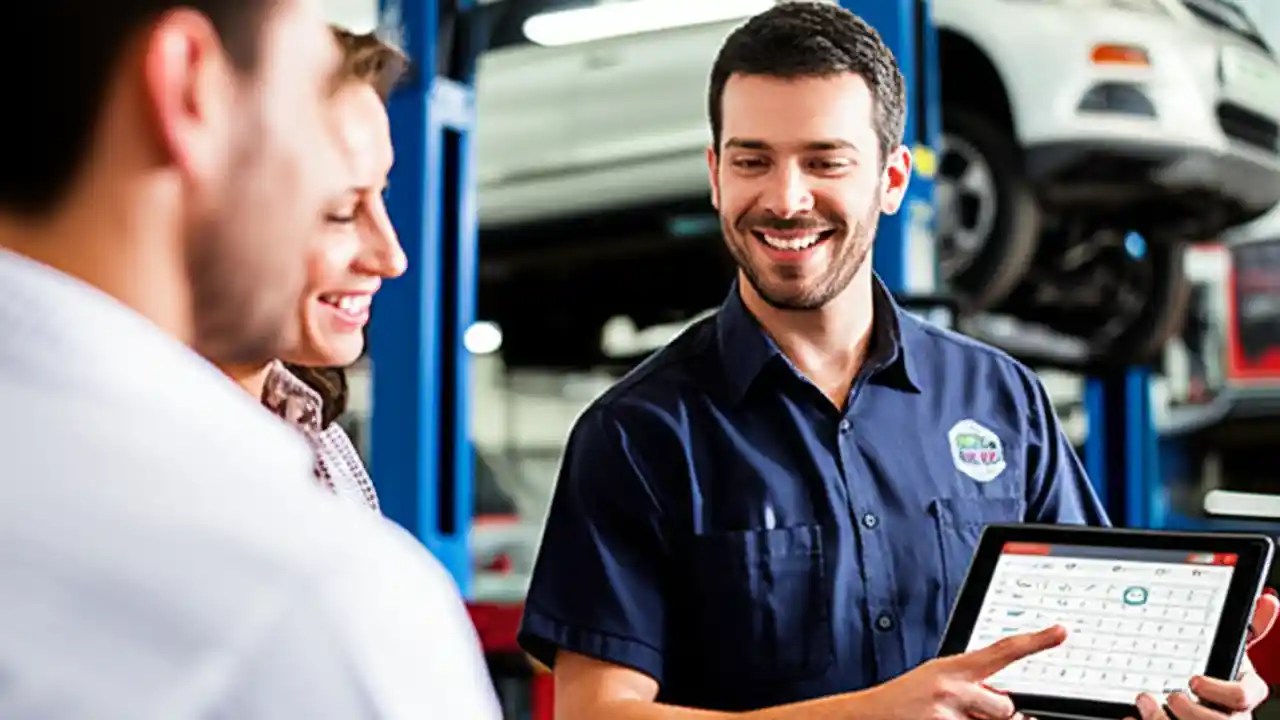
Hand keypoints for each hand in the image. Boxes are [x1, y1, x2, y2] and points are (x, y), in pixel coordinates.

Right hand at [861, 625, 1066, 719]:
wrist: (866, 716)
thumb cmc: (904, 702)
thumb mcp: (934, 682)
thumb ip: (971, 687)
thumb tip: (1008, 707)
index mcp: (951, 668)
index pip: (1001, 650)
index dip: (1035, 641)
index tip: (1061, 632)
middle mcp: (951, 688)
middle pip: (1005, 708)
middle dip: (993, 717)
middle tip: (965, 715)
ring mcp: (947, 714)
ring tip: (949, 719)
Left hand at [1129, 593, 1277, 719]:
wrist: (1187, 704)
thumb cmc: (1211, 677)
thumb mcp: (1225, 652)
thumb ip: (1244, 630)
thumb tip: (1267, 600)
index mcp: (1240, 695)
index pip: (1245, 696)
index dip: (1222, 691)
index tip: (1193, 679)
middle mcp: (1230, 717)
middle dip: (1192, 711)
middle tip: (1169, 696)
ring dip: (1164, 719)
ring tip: (1145, 702)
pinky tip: (1133, 716)